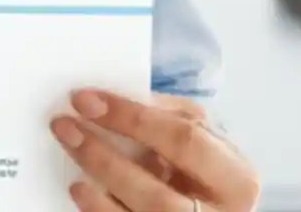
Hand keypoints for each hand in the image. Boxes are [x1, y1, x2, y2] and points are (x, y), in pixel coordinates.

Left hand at [51, 90, 259, 211]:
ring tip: (69, 150)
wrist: (213, 208)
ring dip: (97, 183)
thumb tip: (112, 100)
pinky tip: (78, 189)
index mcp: (236, 179)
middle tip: (64, 125)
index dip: (133, 119)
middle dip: (104, 157)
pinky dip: (99, 208)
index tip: (87, 99)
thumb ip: (170, 119)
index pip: (183, 142)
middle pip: (156, 192)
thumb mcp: (204, 140)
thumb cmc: (206, 168)